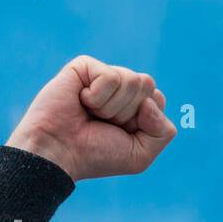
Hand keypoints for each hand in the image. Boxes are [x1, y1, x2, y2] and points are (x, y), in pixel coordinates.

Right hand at [4, 55, 176, 181]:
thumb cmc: (97, 155)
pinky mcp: (84, 66)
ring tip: (92, 113)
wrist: (60, 152)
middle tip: (105, 123)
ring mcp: (102, 76)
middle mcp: (120, 88)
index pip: (158, 99)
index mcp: (135, 106)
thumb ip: (163, 131)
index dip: (145, 121)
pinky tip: (81, 101)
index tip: (121, 133)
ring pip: (133, 80)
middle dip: (129, 112)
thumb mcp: (141, 154)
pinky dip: (98, 96)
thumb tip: (150, 100)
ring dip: (113, 107)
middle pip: (148, 85)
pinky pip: (111, 76)